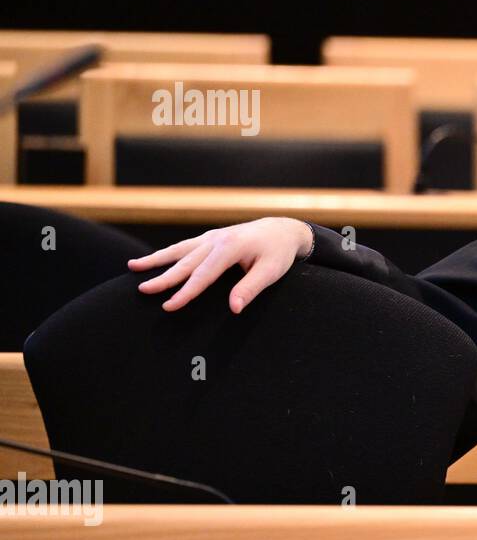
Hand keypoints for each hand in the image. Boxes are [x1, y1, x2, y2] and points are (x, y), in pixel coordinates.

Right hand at [127, 217, 313, 314]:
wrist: (282, 230)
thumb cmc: (278, 252)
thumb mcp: (271, 271)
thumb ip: (251, 289)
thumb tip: (233, 308)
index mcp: (230, 247)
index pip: (203, 275)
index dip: (186, 292)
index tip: (169, 306)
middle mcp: (215, 240)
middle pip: (185, 263)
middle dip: (163, 278)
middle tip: (143, 290)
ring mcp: (210, 237)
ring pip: (178, 251)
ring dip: (155, 260)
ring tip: (132, 267)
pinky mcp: (209, 239)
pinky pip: (183, 247)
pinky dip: (166, 254)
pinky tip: (150, 261)